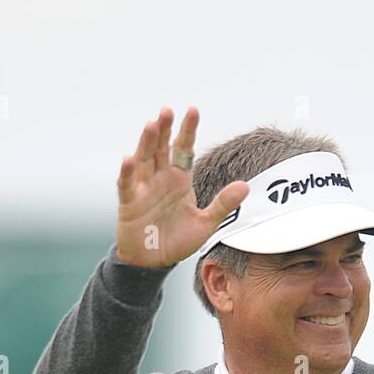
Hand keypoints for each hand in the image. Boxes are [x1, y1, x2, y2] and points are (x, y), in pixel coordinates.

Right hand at [115, 106, 249, 268]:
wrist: (156, 263)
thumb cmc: (178, 241)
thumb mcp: (206, 223)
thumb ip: (223, 204)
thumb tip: (246, 186)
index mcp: (179, 179)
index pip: (184, 149)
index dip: (188, 130)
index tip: (193, 110)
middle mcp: (160, 178)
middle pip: (162, 148)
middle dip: (165, 130)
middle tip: (168, 110)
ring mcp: (144, 188)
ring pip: (144, 160)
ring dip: (146, 143)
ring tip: (151, 125)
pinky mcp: (129, 203)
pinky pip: (127, 185)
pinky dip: (128, 173)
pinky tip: (129, 159)